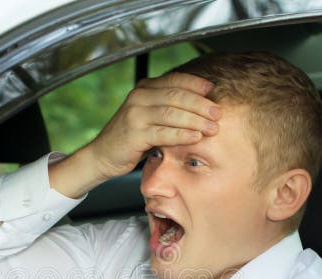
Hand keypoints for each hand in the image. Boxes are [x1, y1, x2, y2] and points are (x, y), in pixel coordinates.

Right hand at [48, 72, 220, 198]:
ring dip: (196, 120)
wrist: (103, 155)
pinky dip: (182, 135)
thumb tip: (202, 106)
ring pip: (173, 112)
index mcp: (145, 88)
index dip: (197, 85)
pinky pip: (164, 132)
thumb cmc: (131, 138)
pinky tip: (196, 138)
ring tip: (213, 127)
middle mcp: (139, 96)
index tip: (214, 92)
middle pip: (177, 95)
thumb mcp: (150, 117)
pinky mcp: (134, 133)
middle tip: (218, 113)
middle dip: (201, 104)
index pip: (175, 80)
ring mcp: (135, 114)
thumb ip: (169, 108)